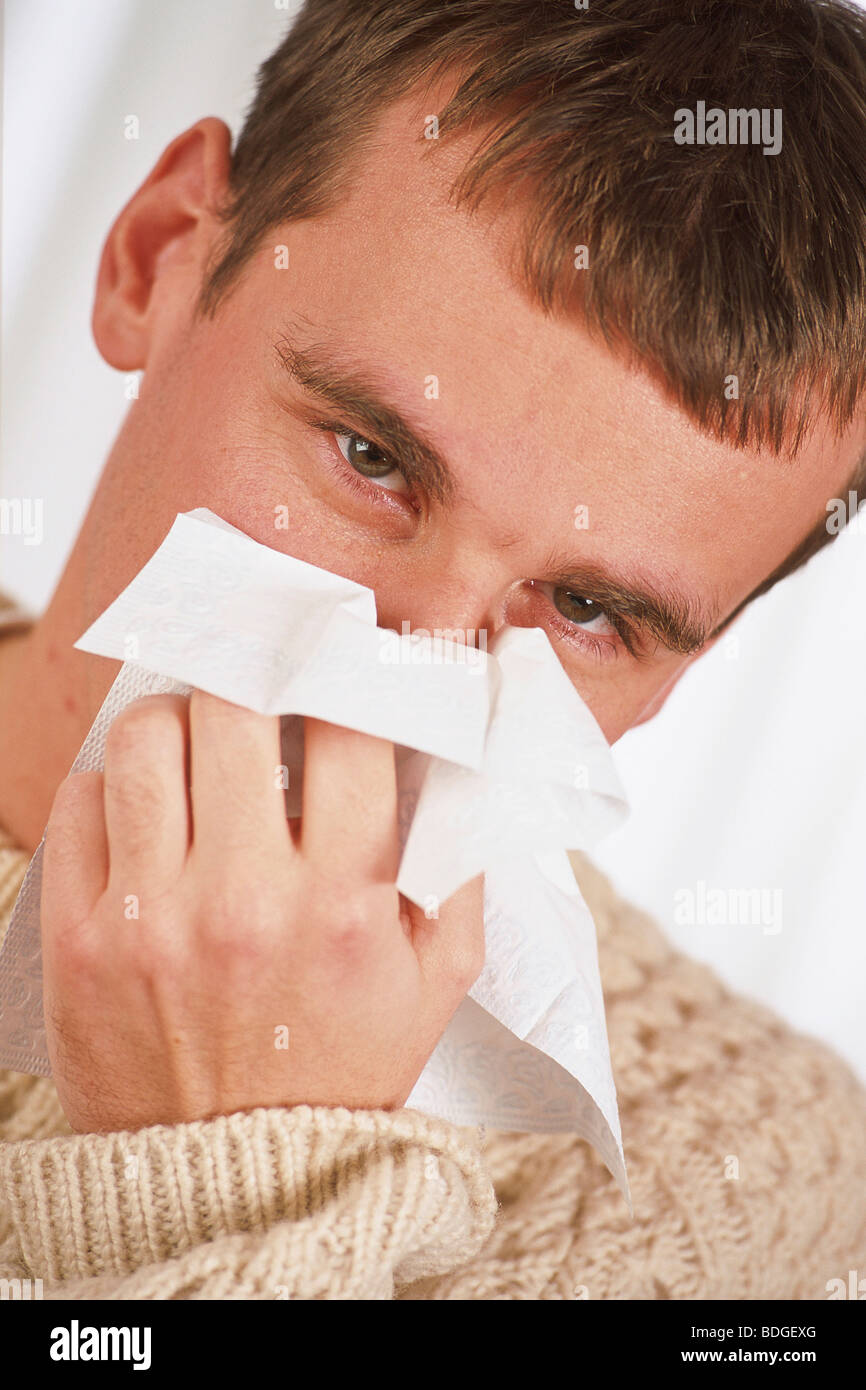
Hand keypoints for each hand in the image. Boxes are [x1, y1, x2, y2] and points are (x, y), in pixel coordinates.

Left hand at [40, 691, 484, 1131]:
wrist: (237, 1176)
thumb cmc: (344, 1069)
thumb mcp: (439, 980)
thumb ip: (459, 868)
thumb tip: (454, 761)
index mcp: (343, 904)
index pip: (346, 729)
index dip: (346, 678)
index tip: (340, 667)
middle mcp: (246, 899)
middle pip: (235, 707)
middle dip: (254, 682)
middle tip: (260, 693)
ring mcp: (153, 915)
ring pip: (149, 740)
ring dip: (179, 720)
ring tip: (199, 742)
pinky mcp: (80, 939)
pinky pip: (81, 802)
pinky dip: (116, 785)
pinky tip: (149, 807)